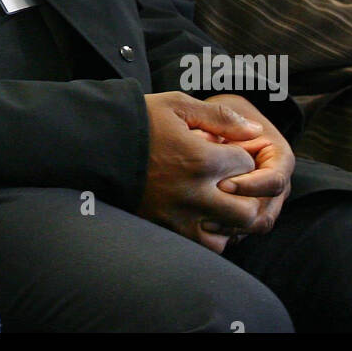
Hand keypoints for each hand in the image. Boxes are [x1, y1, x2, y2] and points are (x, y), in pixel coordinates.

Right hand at [138, 92, 282, 253]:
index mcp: (201, 159)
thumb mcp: (177, 106)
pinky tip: (203, 213)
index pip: (247, 165)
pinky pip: (204, 244)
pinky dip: (211, 233)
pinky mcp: (165, 229)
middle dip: (247, 193)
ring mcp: (180, 216)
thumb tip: (255, 131)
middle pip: (248, 208)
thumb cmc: (138, 120)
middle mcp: (195, 194)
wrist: (96, 145)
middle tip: (232, 178)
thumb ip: (220, 117)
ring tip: (220, 198)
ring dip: (231, 217)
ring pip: (229, 233)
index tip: (225, 148)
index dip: (241, 154)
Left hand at [204, 93, 294, 237]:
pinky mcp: (249, 213)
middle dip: (238, 213)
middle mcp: (277, 184)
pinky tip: (201, 225)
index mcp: (280, 158)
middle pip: (267, 212)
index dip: (248, 187)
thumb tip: (236, 143)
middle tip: (207, 208)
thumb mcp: (227, 111)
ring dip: (230, 226)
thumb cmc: (225, 118)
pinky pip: (243, 231)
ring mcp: (266, 201)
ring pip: (256, 226)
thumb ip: (229, 125)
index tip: (221, 185)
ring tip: (202, 218)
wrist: (223, 125)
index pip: (274, 182)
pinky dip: (225, 231)